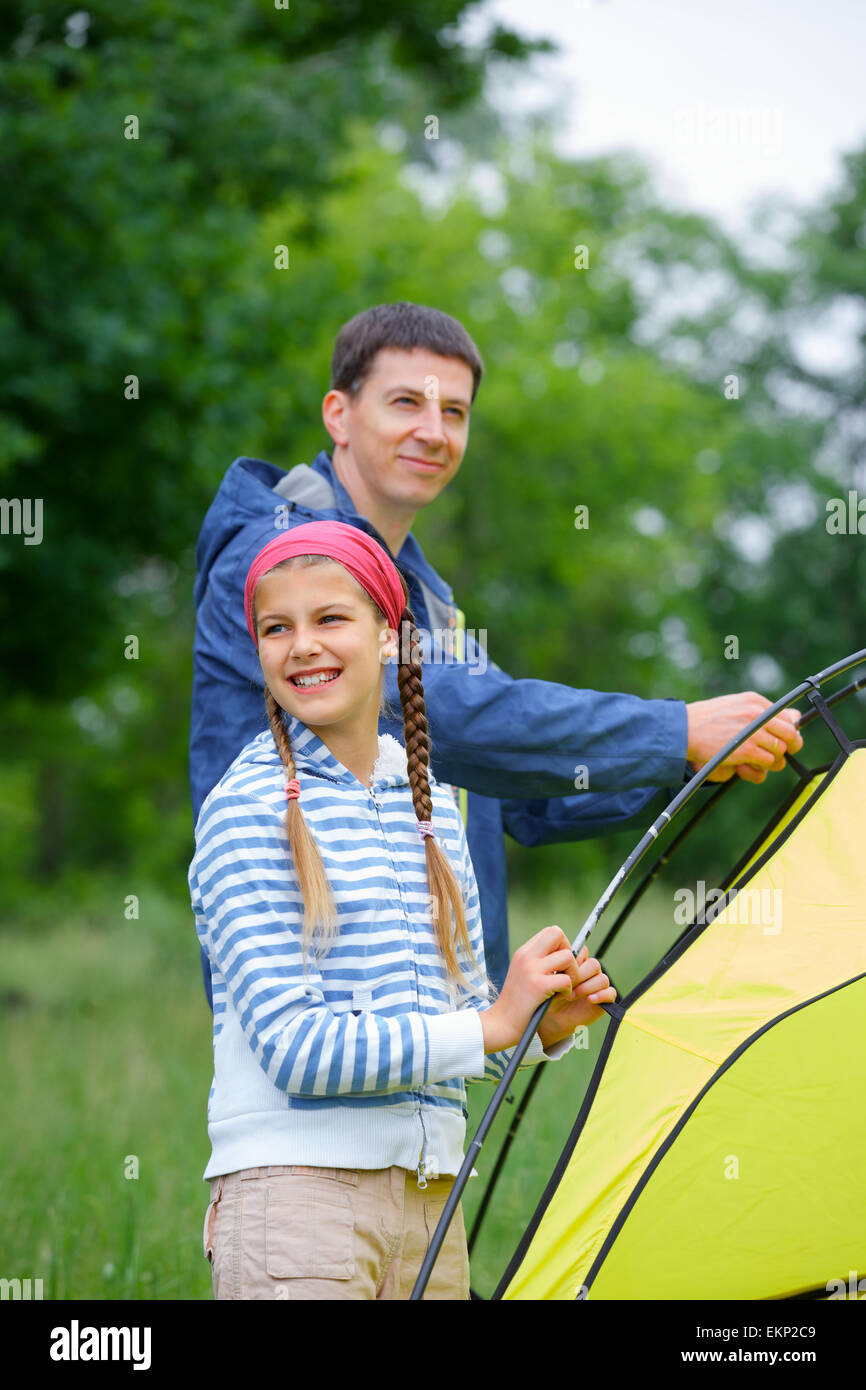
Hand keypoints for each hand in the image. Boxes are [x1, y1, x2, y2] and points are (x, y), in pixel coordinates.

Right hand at [480, 925, 579, 1053]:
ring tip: (563, 987)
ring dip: (573, 973)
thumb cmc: (518, 1002)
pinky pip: (566, 980)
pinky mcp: (537, 986)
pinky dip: (567, 990)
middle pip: (558, 933)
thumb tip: (568, 952)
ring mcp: (531, 969)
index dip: (562, 945)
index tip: (560, 964)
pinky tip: (558, 997)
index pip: (551, 931)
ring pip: (567, 957)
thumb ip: (540, 961)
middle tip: (565, 970)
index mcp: (523, 952)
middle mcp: (526, 956)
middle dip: (569, 951)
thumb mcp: (524, 974)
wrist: (502, 1023)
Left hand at [537, 946, 615, 1049]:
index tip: (559, 971)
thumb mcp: (547, 979)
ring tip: (570, 996)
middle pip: (593, 964)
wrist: (549, 1019)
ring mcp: (596, 985)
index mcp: (576, 962)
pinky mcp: (604, 999)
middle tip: (564, 987)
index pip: (582, 951)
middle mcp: (588, 972)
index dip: (573, 960)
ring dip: (586, 987)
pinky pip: (611, 992)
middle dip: (578, 976)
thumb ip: (555, 964)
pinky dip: (601, 995)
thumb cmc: (546, 996)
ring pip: (601, 978)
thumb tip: (560, 955)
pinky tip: (589, 999)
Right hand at [685, 694, 802, 783]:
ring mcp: (754, 731)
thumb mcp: (736, 706)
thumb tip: (796, 716)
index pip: (788, 716)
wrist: (683, 729)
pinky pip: (767, 762)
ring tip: (755, 761)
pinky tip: (744, 766)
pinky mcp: (747, 749)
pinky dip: (759, 768)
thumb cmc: (706, 720)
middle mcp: (758, 713)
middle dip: (789, 747)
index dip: (789, 732)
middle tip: (777, 754)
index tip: (783, 740)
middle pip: (791, 734)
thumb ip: (764, 712)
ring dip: (771, 760)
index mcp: (755, 701)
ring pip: (780, 751)